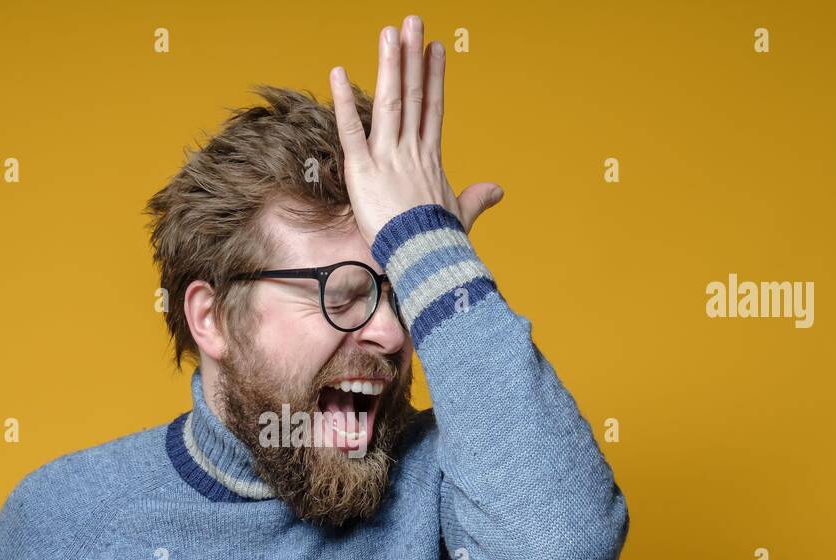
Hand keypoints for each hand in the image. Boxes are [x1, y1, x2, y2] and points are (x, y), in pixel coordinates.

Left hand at [329, 14, 503, 248]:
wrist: (425, 259)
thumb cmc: (440, 243)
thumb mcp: (460, 215)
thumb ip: (476, 198)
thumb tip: (497, 191)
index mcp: (429, 158)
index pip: (432, 108)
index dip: (432, 77)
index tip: (434, 49)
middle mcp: (410, 150)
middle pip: (412, 95)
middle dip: (412, 57)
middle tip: (412, 21)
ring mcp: (387, 157)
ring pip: (389, 102)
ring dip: (390, 65)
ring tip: (390, 31)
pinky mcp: (363, 171)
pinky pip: (351, 131)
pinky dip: (343, 102)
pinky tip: (337, 73)